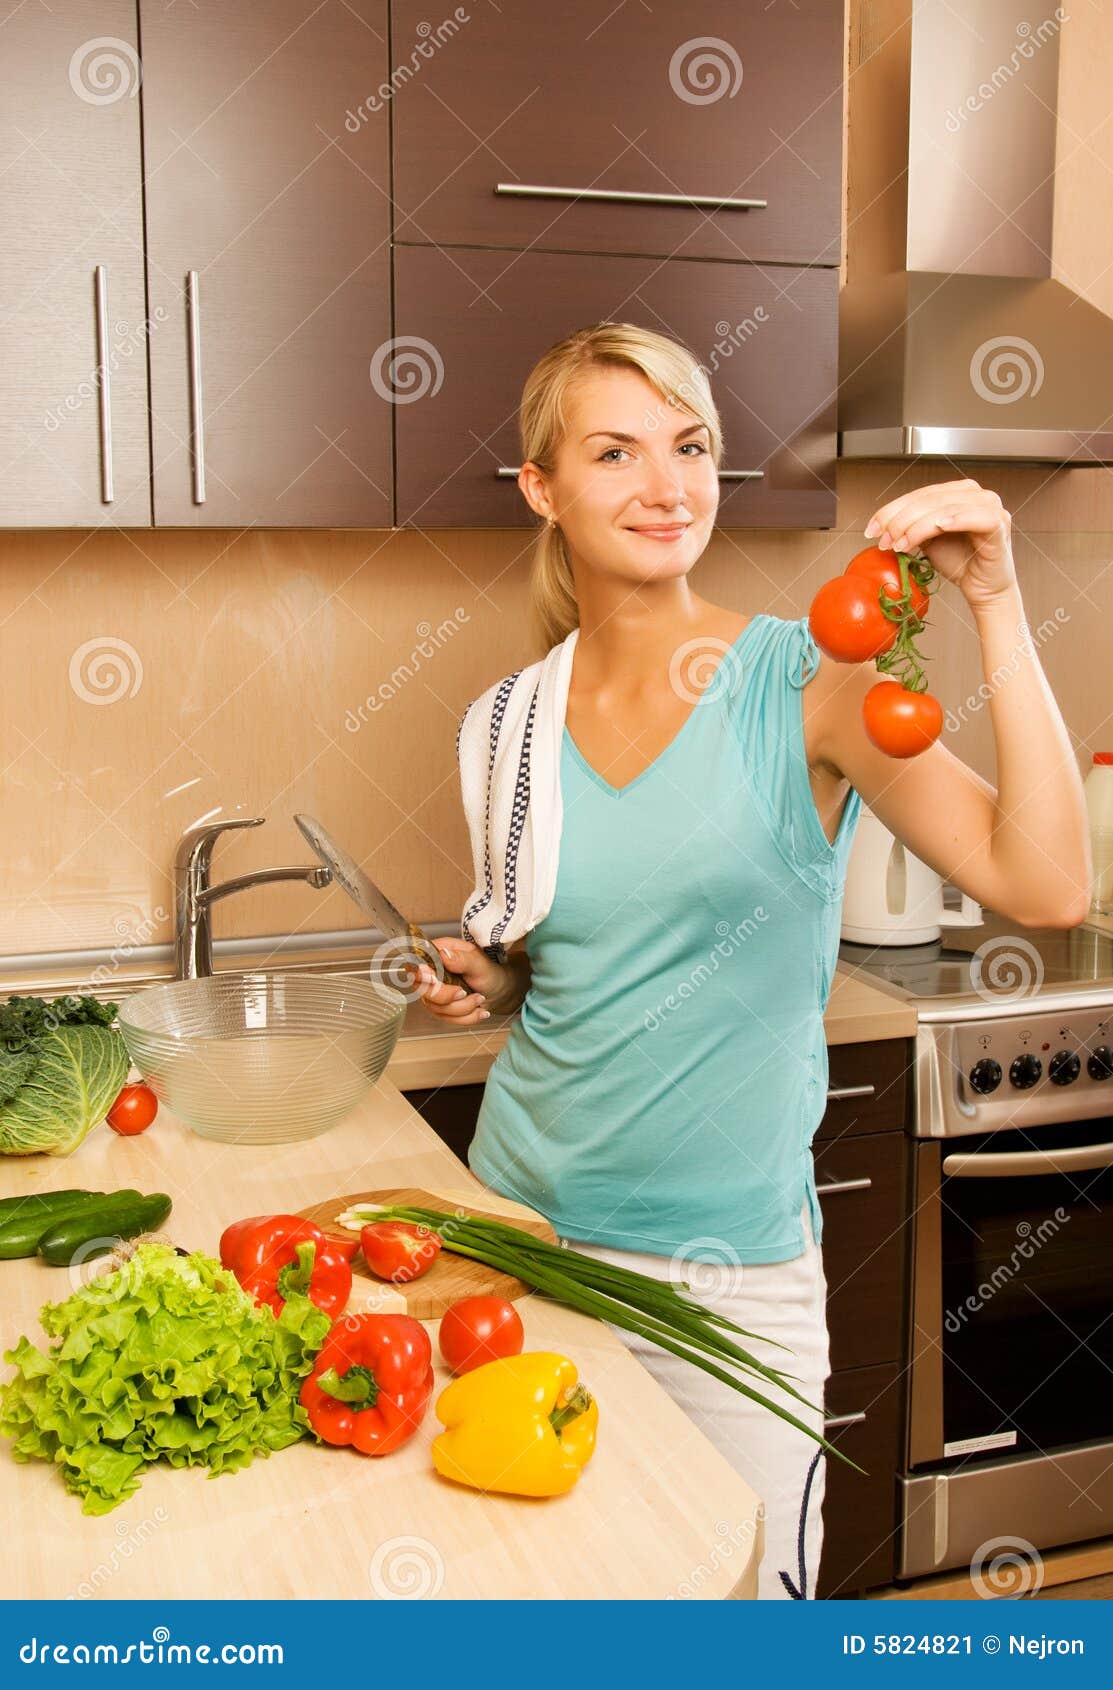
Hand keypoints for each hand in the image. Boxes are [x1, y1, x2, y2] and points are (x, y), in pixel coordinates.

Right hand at [408, 936, 501, 1023]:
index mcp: (438, 954)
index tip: (434, 979)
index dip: (421, 974)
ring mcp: (434, 992)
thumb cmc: (488, 972)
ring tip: (479, 998)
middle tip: (464, 992)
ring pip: (437, 1008)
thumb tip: (445, 954)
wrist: (498, 990)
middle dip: (447, 996)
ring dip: (463, 1007)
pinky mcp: (440, 1008)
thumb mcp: (479, 962)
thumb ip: (462, 959)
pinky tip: (479, 1010)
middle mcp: (432, 973)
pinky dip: (467, 1017)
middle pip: (424, 990)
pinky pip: (448, 1019)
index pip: (417, 964)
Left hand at [864, 478, 1016, 609]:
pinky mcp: (999, 522)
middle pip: (930, 499)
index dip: (892, 510)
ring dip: (916, 526)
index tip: (871, 529)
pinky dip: (952, 520)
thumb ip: (911, 526)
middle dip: (900, 520)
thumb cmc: (960, 562)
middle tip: (883, 539)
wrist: (984, 589)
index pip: (920, 494)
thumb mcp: (928, 540)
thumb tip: (881, 526)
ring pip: (945, 507)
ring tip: (899, 545)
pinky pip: (973, 517)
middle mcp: (976, 493)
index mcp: (958, 492)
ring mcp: (990, 505)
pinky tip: (936, 528)